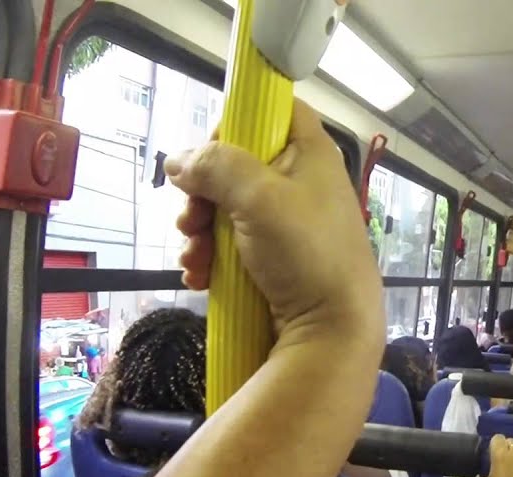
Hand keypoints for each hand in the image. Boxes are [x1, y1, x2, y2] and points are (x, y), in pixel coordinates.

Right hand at [167, 100, 379, 337]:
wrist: (332, 329)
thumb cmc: (306, 253)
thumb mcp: (259, 198)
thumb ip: (216, 168)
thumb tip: (179, 160)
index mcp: (311, 156)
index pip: (277, 112)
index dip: (241, 120)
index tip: (211, 148)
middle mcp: (301, 184)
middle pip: (238, 166)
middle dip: (203, 194)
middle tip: (191, 219)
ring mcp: (289, 224)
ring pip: (227, 210)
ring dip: (200, 233)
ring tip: (195, 258)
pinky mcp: (278, 260)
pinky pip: (232, 246)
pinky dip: (211, 259)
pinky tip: (200, 277)